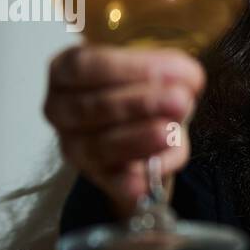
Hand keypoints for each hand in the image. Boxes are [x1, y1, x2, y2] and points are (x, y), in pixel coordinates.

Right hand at [43, 45, 204, 217]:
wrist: (147, 130)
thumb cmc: (142, 89)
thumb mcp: (153, 69)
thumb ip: (166, 70)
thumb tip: (189, 78)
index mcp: (65, 71)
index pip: (86, 67)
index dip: (130, 69)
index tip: (175, 69)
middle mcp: (60, 109)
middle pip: (93, 107)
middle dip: (141, 104)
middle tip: (180, 100)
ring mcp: (74, 146)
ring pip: (100, 146)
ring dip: (140, 139)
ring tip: (171, 133)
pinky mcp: (96, 177)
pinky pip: (113, 181)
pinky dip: (132, 182)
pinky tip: (149, 179)